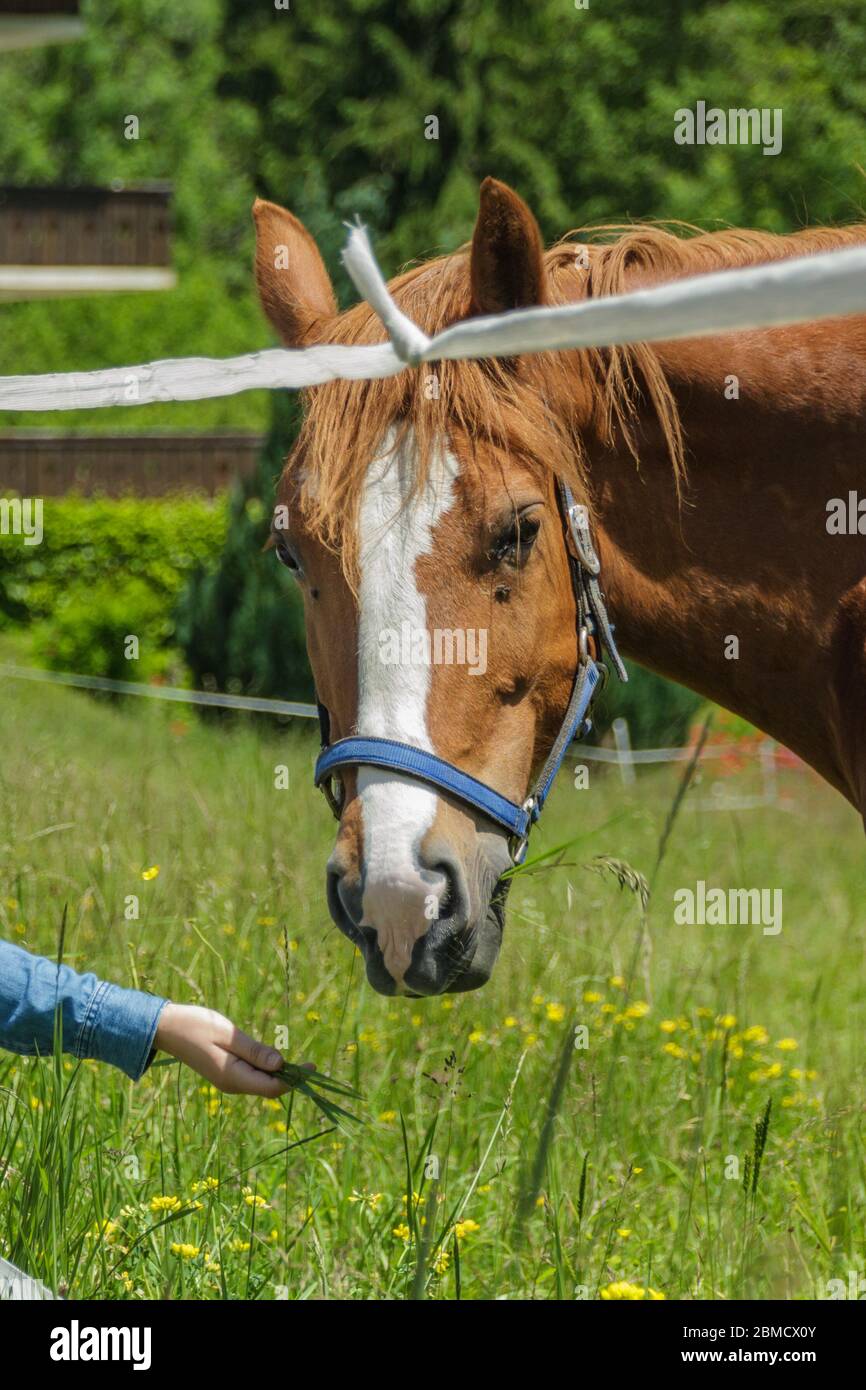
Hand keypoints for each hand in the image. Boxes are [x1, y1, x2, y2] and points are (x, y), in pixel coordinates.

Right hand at [155, 1003, 308, 1097]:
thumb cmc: (196, 1026)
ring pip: (262, 1082)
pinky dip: (266, 1067)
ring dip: (279, 1072)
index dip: (295, 1079)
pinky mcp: (226, 1073)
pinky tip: (271, 1056)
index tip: (312, 1066)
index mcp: (233, 1077)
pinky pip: (252, 1075)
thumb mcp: (229, 1035)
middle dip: (290, 1077)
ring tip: (294, 1057)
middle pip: (270, 1088)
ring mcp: (229, 1080)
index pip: (273, 1088)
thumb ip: (255, 1051)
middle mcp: (233, 1084)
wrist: (167, 1028)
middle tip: (309, 1061)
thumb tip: (281, 1064)